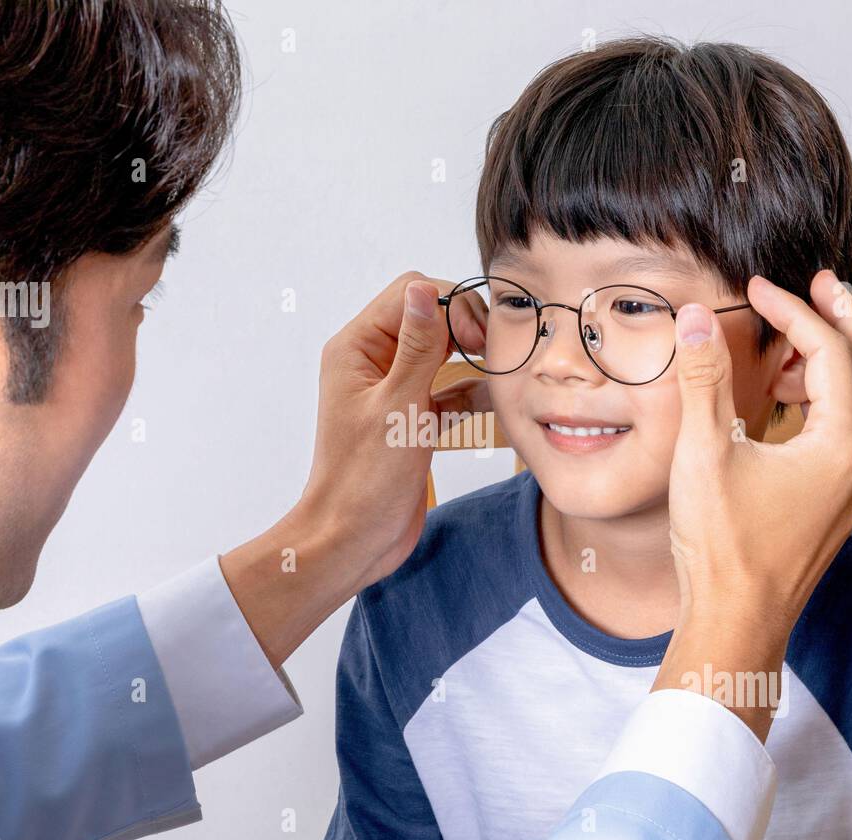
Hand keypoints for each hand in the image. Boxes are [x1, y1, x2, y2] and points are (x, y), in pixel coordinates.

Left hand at [297, 271, 486, 591]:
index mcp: (356, 348)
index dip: (450, 306)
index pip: (411, 293)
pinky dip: (471, 392)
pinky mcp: (414, 418)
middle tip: (491, 356)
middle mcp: (373, 362)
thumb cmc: (364, 480)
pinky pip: (448, 389)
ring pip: (443, 352)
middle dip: (466, 327)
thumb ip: (417, 346)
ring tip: (498, 374)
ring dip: (472, 359)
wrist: (354, 539)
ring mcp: (395, 389)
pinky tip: (492, 402)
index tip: (475, 341)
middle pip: (430, 316)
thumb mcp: (398, 406)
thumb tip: (426, 288)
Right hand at [658, 270, 851, 737]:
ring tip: (801, 337)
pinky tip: (792, 398)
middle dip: (845, 319)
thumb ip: (703, 380)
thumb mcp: (703, 454)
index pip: (830, 350)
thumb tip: (699, 318)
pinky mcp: (843, 499)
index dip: (794, 311)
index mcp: (843, 443)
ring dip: (842, 358)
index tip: (757, 289)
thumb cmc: (723, 549)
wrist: (737, 621)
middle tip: (819, 285)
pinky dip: (833, 397)